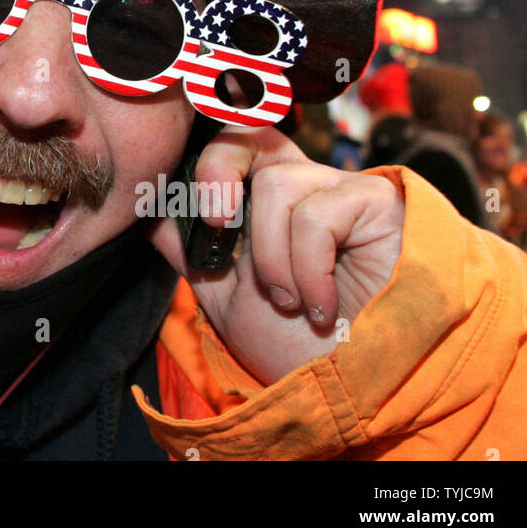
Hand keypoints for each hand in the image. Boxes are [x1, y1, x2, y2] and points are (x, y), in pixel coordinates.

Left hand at [147, 126, 403, 385]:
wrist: (348, 392)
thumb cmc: (293, 347)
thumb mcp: (223, 293)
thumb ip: (190, 247)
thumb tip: (148, 209)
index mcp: (270, 200)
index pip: (232, 142)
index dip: (204, 156)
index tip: (190, 201)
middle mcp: (308, 184)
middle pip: (250, 135)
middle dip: (218, 171)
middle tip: (218, 225)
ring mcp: (344, 190)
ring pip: (278, 185)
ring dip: (271, 258)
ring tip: (290, 301)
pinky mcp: (378, 205)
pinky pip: (318, 215)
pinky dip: (308, 269)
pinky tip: (321, 305)